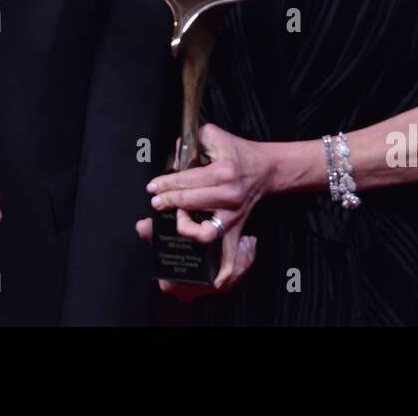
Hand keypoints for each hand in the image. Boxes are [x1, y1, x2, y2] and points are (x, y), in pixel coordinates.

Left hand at [136, 123, 275, 298]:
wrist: (266, 169)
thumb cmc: (237, 151)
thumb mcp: (214, 136)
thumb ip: (190, 141)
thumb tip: (172, 157)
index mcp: (223, 172)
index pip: (188, 180)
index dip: (166, 184)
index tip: (152, 187)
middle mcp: (229, 196)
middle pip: (191, 203)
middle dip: (169, 202)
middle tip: (156, 201)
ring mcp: (232, 216)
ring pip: (204, 232)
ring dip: (186, 229)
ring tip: (177, 220)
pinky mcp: (236, 229)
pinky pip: (230, 255)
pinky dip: (224, 271)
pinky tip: (213, 281)